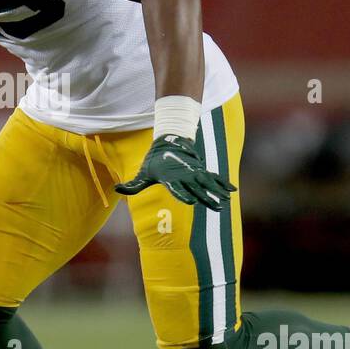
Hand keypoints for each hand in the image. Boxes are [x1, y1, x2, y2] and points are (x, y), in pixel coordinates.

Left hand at [115, 134, 234, 210]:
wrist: (168, 142)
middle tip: (216, 207)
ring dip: (217, 192)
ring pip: (207, 183)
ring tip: (226, 201)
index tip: (191, 202)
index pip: (177, 188)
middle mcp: (184, 175)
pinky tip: (233, 191)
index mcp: (169, 178)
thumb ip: (132, 185)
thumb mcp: (142, 173)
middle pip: (196, 188)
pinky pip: (213, 177)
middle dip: (206, 197)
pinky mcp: (200, 170)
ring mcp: (194, 172)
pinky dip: (223, 183)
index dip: (183, 194)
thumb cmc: (154, 162)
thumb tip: (116, 189)